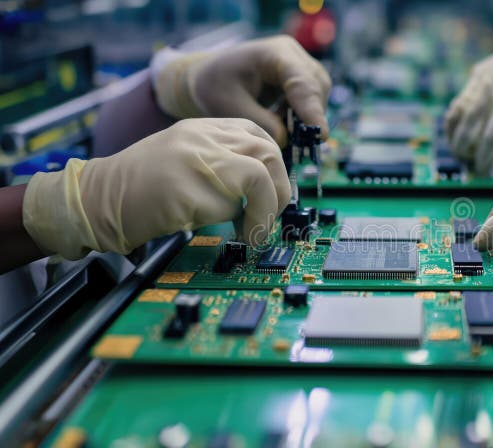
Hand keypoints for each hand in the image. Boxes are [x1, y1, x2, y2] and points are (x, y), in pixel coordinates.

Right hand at [23, 118, 290, 258]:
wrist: (95, 200)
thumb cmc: (140, 189)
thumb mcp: (185, 161)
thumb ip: (222, 164)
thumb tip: (266, 189)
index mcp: (201, 128)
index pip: (258, 133)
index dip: (274, 165)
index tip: (273, 192)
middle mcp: (202, 137)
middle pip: (268, 151)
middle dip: (281, 188)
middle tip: (270, 216)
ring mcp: (194, 159)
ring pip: (260, 173)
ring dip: (268, 208)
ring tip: (255, 230)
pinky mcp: (187, 188)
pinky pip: (235, 203)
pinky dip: (249, 222)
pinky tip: (239, 235)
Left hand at [152, 35, 330, 145]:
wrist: (209, 78)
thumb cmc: (214, 87)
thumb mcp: (230, 107)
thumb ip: (260, 122)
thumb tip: (286, 140)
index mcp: (273, 53)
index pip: (301, 81)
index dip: (312, 109)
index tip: (320, 135)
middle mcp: (292, 55)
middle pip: (316, 87)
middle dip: (311, 116)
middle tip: (300, 144)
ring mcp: (299, 65)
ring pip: (318, 95)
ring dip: (307, 118)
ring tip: (285, 132)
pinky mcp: (300, 79)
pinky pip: (311, 100)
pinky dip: (302, 117)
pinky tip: (283, 124)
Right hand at [444, 4, 492, 174]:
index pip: (489, 140)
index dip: (483, 161)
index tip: (483, 176)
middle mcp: (491, 87)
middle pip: (468, 130)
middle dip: (467, 155)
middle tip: (473, 170)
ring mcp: (481, 78)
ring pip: (458, 116)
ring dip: (457, 141)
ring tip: (463, 157)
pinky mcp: (478, 72)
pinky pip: (460, 102)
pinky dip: (456, 122)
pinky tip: (460, 136)